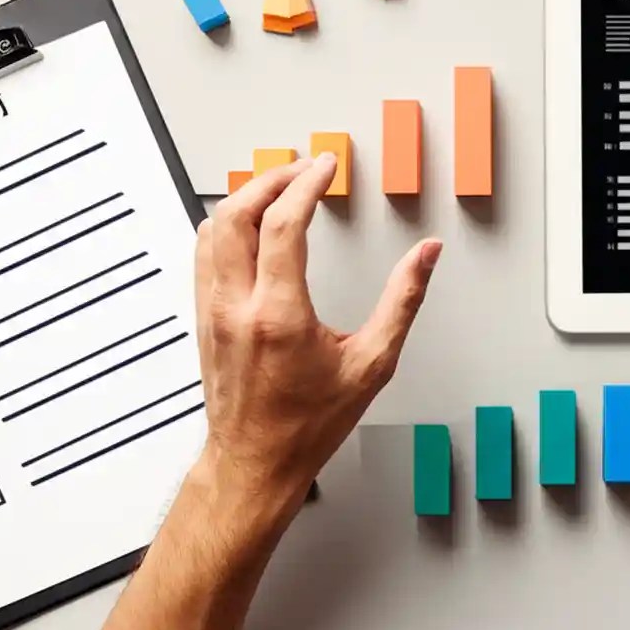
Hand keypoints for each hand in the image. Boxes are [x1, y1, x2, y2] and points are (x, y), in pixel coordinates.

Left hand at [194, 153, 441, 509]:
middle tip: (304, 168)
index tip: (326, 166)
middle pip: (235, 213)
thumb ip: (403, 301)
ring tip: (279, 187)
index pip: (282, 224)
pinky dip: (226, 223)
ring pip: (211, 228)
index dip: (306, 184)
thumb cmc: (307, 425)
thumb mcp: (372, 364)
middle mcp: (236, 307)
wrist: (256, 463)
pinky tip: (251, 224)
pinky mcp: (203, 318)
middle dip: (272, 179)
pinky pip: (204, 252)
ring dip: (244, 197)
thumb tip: (425, 255)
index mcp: (279, 315)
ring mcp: (212, 311)